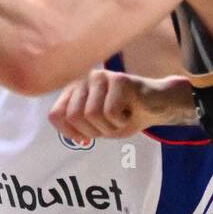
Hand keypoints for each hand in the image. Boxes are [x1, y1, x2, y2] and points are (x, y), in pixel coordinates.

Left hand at [49, 70, 192, 142]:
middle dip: (93, 131)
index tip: (86, 137)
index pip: (55, 115)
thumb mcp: (97, 127)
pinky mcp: (118, 79)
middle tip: (109, 126)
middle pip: (74, 116)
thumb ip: (78, 127)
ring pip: (91, 114)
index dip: (70, 132)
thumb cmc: (126, 116)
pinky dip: (121, 121)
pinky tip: (130, 112)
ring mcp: (100, 77)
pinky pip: (110, 112)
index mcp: (74, 90)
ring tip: (120, 117)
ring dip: (109, 126)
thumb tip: (74, 136)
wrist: (157, 106)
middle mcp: (83, 79)